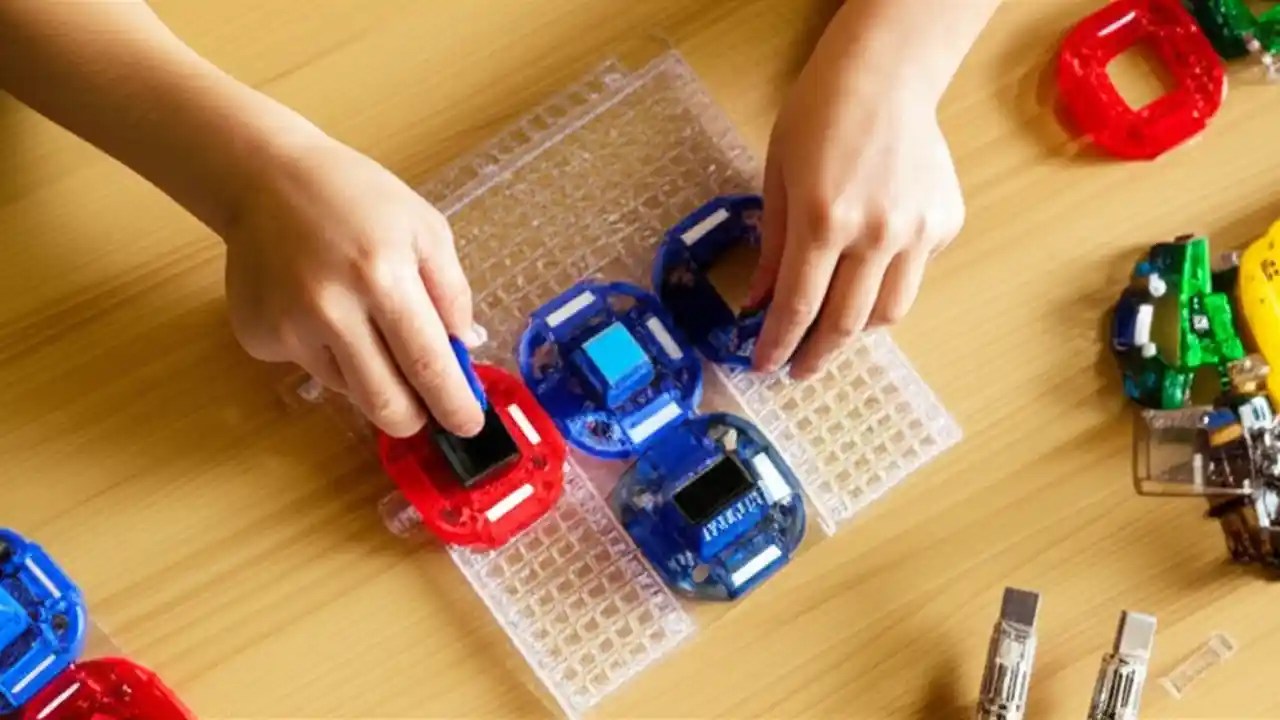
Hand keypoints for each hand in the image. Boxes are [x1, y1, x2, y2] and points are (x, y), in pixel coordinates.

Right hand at [224, 137, 484, 436]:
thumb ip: (452, 293)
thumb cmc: (355, 197)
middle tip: (428, 407)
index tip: (469, 424)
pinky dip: (328, 352)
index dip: (453, 404)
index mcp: (383, 277)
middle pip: (384, 404)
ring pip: (349, 389)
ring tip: (364, 318)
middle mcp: (331, 310)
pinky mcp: (259, 338)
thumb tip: (465, 351)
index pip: (428, 365)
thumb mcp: (425, 228)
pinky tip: (318, 305)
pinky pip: (311, 368)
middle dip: (415, 418)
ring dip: (371, 374)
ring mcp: (289, 329)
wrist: (263, 178)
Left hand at [749, 54, 965, 379]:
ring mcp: (917, 230)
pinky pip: (915, 275)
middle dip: (816, 355)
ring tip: (832, 332)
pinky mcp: (945, 223)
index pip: (798, 307)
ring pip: (889, 313)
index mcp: (824, 220)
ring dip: (856, 332)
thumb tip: (759, 304)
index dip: (777, 345)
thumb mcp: (778, 178)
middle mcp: (876, 233)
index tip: (764, 367)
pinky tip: (870, 270)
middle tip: (798, 370)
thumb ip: (773, 248)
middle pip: (845, 323)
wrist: (885, 76)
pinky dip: (889, 285)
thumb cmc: (821, 116)